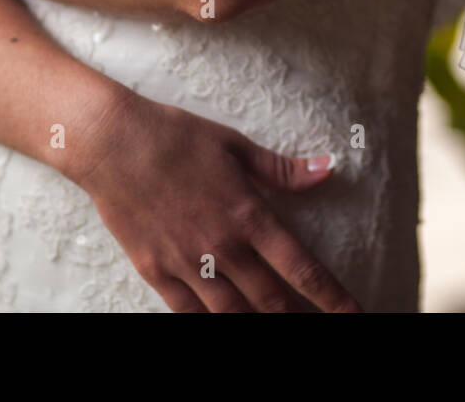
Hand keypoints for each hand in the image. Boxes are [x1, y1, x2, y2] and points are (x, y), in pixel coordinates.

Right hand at [73, 86, 360, 312]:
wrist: (112, 143)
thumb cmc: (176, 136)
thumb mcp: (235, 145)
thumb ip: (283, 170)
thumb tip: (327, 169)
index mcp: (249, 214)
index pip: (301, 267)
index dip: (332, 296)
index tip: (353, 314)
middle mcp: (222, 246)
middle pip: (271, 301)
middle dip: (299, 319)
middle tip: (322, 328)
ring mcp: (187, 263)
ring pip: (232, 315)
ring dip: (257, 326)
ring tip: (275, 327)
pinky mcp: (155, 271)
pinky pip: (188, 312)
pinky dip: (209, 323)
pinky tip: (223, 321)